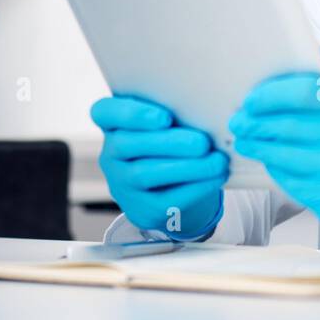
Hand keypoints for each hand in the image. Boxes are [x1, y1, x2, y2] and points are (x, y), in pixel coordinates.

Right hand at [91, 96, 228, 239]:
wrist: (170, 187)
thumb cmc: (170, 144)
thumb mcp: (165, 125)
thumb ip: (174, 112)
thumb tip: (206, 113)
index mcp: (113, 124)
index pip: (103, 112)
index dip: (131, 114)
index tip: (164, 117)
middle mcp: (111, 154)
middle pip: (127, 145)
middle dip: (168, 143)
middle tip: (202, 142)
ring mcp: (122, 183)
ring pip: (146, 174)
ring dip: (186, 167)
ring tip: (216, 161)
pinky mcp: (142, 208)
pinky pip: (165, 198)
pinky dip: (195, 187)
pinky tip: (215, 177)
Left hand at [228, 50, 319, 248]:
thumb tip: (310, 50)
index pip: (309, 94)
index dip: (273, 94)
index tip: (252, 97)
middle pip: (290, 127)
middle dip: (255, 122)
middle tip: (238, 119)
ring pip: (286, 158)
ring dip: (258, 147)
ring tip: (244, 140)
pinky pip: (294, 184)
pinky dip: (276, 170)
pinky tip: (268, 161)